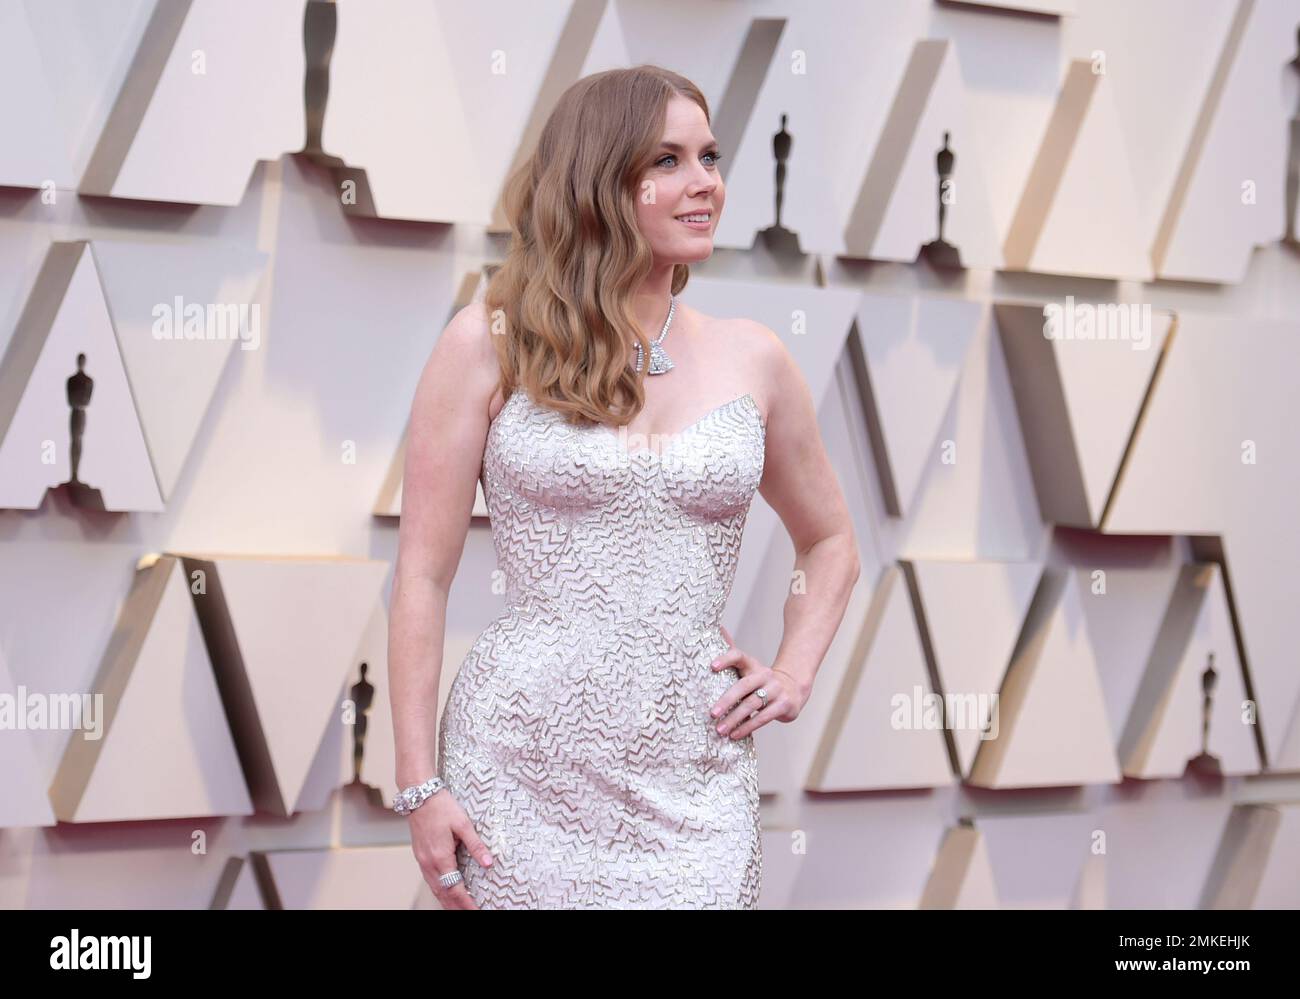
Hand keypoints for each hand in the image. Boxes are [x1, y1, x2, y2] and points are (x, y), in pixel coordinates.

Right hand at [407, 788, 492, 909]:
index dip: (466, 903)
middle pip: (443, 894)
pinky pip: (430, 880)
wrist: (419, 796)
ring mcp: (422, 861)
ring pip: (435, 889)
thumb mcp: (463, 824)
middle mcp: (429, 863)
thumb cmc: (442, 807)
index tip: (477, 910)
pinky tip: (445, 893)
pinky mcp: (420, 857)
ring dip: (447, 902)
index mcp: (441, 857)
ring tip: (459, 909)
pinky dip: (439, 891)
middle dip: (457, 907)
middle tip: (471, 913)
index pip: (455, 889)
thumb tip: (489, 863)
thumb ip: (476, 846)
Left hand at [708, 625, 807, 739]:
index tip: (711, 667)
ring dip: (735, 719)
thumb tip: (717, 628)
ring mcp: (776, 690)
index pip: (738, 656)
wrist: (794, 687)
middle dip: (727, 700)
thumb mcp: (748, 666)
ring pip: (752, 705)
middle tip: (712, 713)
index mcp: (753, 665)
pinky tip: (735, 735)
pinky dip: (748, 727)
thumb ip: (732, 653)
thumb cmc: (762, 680)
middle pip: (743, 686)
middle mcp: (764, 675)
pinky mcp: (784, 705)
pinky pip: (763, 718)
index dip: (725, 659)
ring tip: (720, 729)